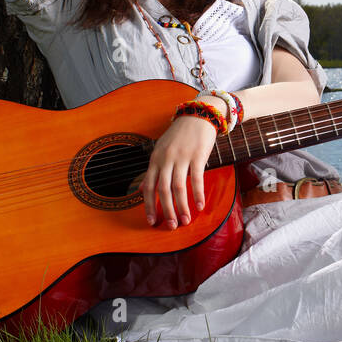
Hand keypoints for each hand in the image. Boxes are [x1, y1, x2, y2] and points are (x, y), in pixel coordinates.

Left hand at [137, 113, 217, 227]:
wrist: (198, 115)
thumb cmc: (179, 135)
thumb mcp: (160, 151)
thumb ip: (152, 171)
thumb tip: (141, 190)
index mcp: (155, 159)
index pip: (148, 186)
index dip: (149, 206)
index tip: (152, 221)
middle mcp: (165, 159)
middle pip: (163, 190)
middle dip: (167, 210)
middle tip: (172, 226)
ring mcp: (181, 157)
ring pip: (179, 187)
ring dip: (182, 207)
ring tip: (186, 220)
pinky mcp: (197, 156)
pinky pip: (196, 178)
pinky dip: (198, 194)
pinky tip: (200, 206)